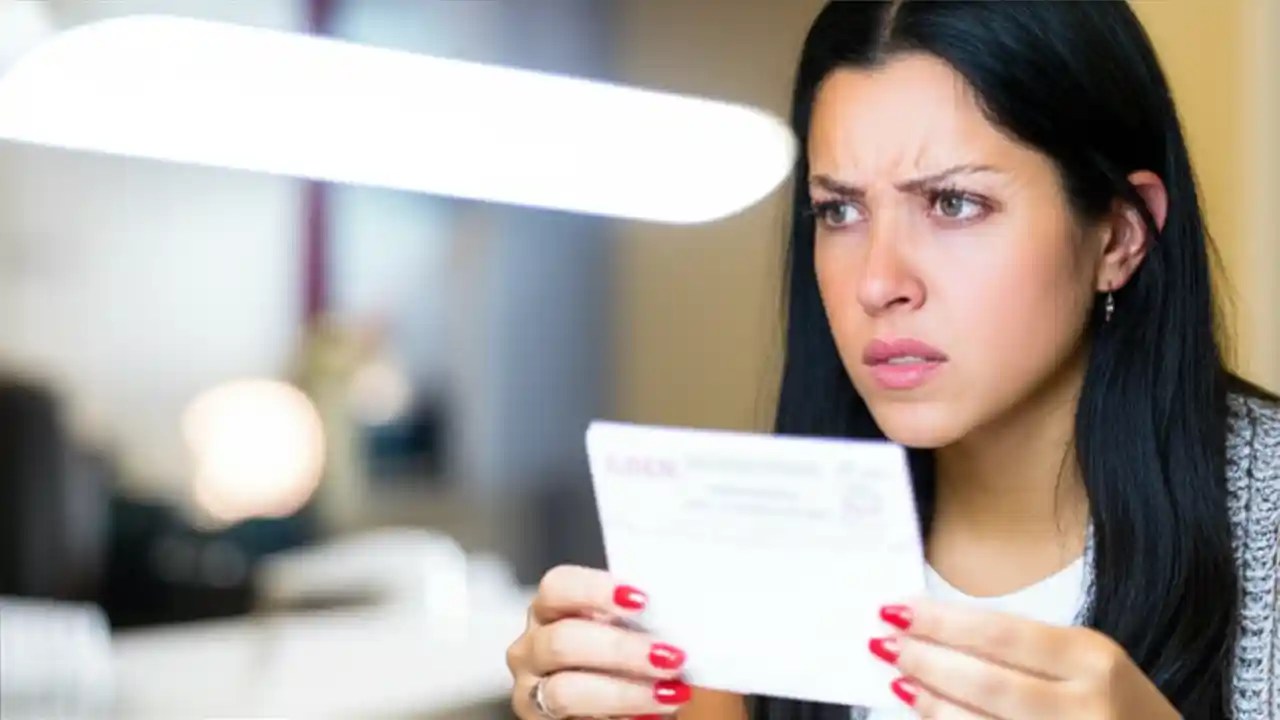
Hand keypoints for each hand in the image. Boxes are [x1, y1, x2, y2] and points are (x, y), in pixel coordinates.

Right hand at [506, 565, 690, 719]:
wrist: (623, 708)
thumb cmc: (627, 664)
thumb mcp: (629, 632)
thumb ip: (643, 619)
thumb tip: (682, 613)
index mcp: (551, 610)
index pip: (558, 586)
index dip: (596, 590)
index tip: (642, 601)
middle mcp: (533, 648)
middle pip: (562, 640)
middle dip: (621, 649)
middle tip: (670, 656)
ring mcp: (532, 692)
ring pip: (565, 690)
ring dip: (624, 692)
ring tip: (669, 693)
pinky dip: (621, 718)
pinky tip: (650, 716)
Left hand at [868, 599, 1178, 718]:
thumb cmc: (1118, 708)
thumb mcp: (1088, 664)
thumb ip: (1026, 650)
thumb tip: (941, 632)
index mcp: (1093, 658)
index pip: (1000, 632)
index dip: (940, 622)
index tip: (895, 609)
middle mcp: (1085, 704)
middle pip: (986, 679)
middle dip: (926, 660)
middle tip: (883, 643)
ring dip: (931, 701)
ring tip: (899, 678)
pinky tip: (926, 713)